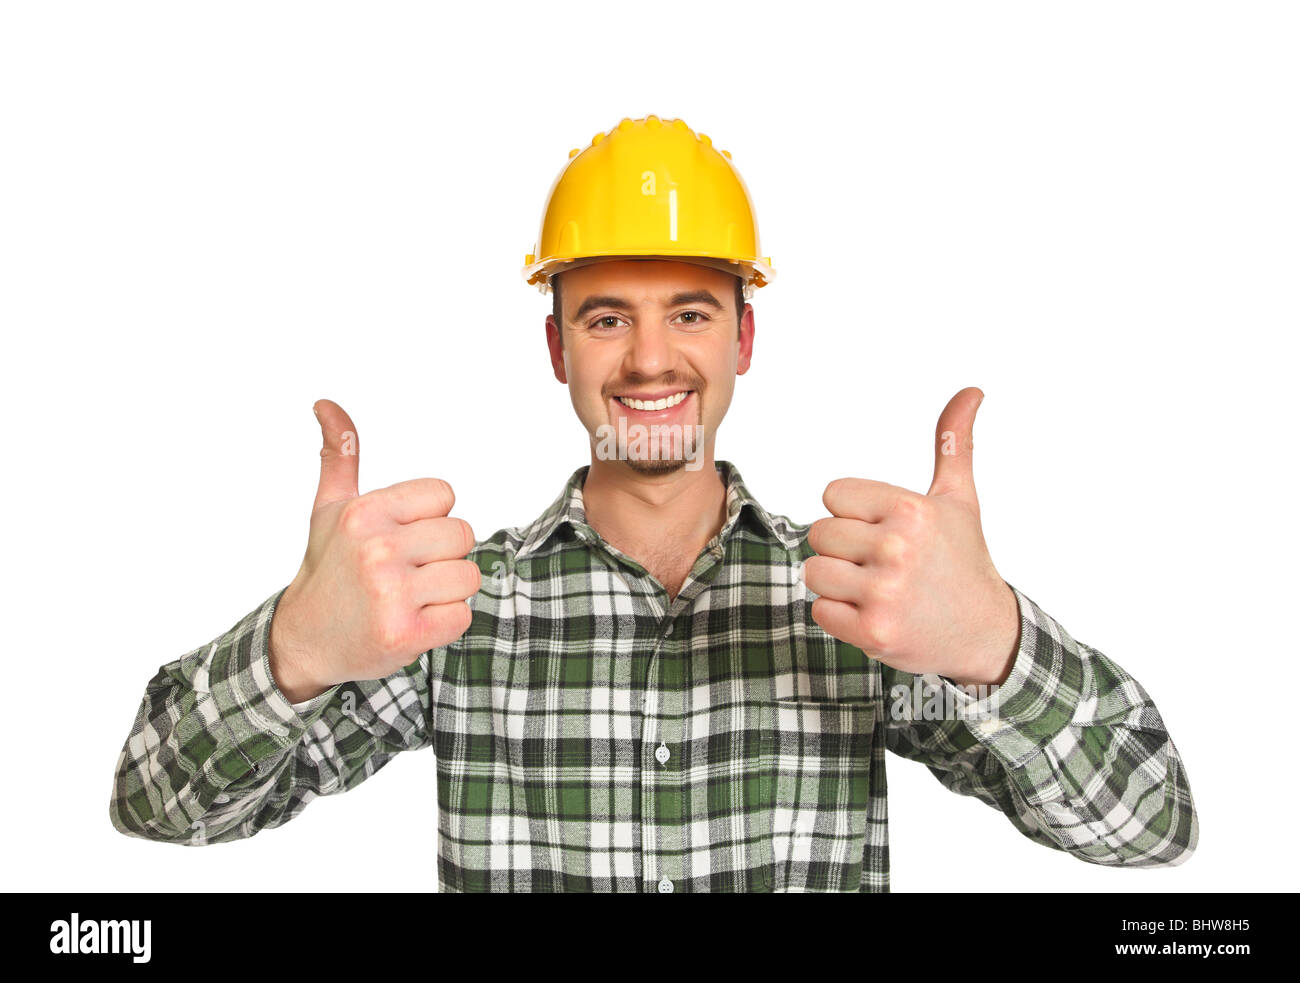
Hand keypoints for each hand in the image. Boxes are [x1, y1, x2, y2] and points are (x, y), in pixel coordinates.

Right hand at [268, 399, 480, 702]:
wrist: (304, 640)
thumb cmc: (327, 570)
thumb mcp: (328, 509)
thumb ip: (340, 456)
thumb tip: (326, 403)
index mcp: (364, 513)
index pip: (444, 495)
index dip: (429, 518)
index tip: (401, 538)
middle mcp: (377, 550)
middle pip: (463, 535)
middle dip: (442, 555)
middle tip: (406, 573)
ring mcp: (391, 595)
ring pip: (469, 576)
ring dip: (447, 591)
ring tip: (410, 597)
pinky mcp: (406, 635)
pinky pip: (463, 616)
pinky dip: (445, 623)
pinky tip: (413, 621)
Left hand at [804, 387, 1019, 688]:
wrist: (986, 632)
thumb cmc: (964, 561)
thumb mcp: (959, 499)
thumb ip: (953, 443)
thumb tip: (971, 390)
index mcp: (911, 510)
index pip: (833, 495)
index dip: (853, 514)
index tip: (883, 530)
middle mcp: (897, 548)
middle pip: (820, 533)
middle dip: (844, 549)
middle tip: (881, 564)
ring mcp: (885, 592)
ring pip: (814, 571)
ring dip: (837, 583)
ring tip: (875, 588)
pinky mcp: (873, 631)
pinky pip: (820, 610)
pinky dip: (840, 616)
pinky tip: (874, 613)